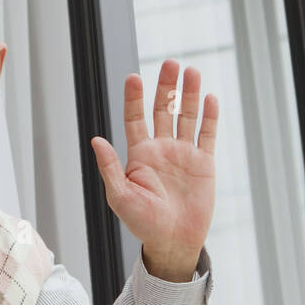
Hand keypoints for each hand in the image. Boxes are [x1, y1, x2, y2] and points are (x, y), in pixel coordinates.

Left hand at [90, 60, 217, 281]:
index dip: (134, 98)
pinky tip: (208, 98)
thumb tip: (96, 139)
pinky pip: (207, 135)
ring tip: (191, 71)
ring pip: (186, 117)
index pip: (135, 118)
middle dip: (166, 87)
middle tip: (170, 63)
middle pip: (163, 110)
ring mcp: (183, 154)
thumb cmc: (142, 222)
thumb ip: (109, 167)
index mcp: (139, 154)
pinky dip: (208, 117)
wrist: (173, 241)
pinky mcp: (204, 163)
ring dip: (188, 95)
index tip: (133, 78)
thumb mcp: (120, 196)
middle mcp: (161, 149)